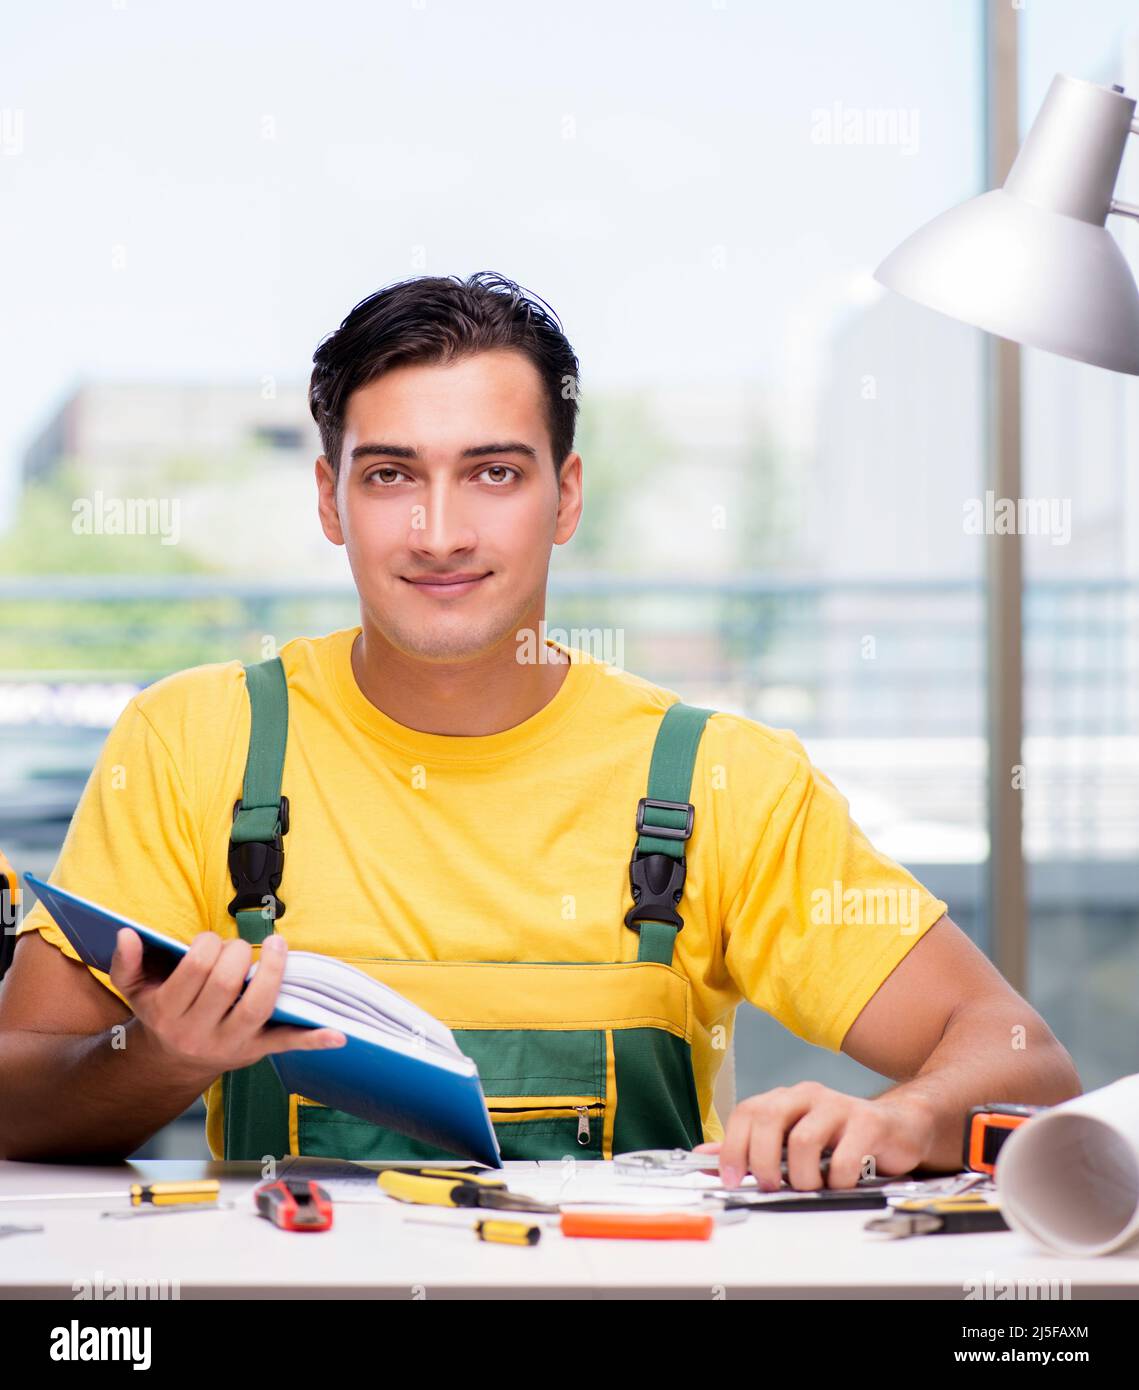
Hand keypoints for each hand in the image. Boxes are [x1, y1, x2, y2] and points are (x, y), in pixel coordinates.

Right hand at [110, 928, 345, 1078]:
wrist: (171, 1062)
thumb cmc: (161, 1011)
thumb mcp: (135, 990)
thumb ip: (126, 961)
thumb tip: (126, 933)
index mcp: (167, 1011)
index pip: (195, 968)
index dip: (208, 944)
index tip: (211, 941)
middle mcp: (197, 1031)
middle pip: (225, 983)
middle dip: (237, 953)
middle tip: (239, 947)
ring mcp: (229, 1044)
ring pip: (256, 1007)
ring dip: (274, 973)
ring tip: (281, 946)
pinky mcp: (255, 1051)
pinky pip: (285, 1045)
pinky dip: (312, 1039)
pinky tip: (338, 1034)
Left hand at [693, 1080, 935, 1190]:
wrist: (898, 1127)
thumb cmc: (840, 1137)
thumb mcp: (792, 1140)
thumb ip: (750, 1147)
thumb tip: (705, 1156)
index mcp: (785, 1098)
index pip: (747, 1112)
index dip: (733, 1147)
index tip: (732, 1179)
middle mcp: (808, 1095)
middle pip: (768, 1118)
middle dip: (762, 1160)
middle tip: (770, 1186)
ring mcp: (839, 1105)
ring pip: (802, 1140)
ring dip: (801, 1176)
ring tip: (810, 1186)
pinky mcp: (868, 1122)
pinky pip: (843, 1157)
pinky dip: (836, 1179)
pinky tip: (839, 1182)